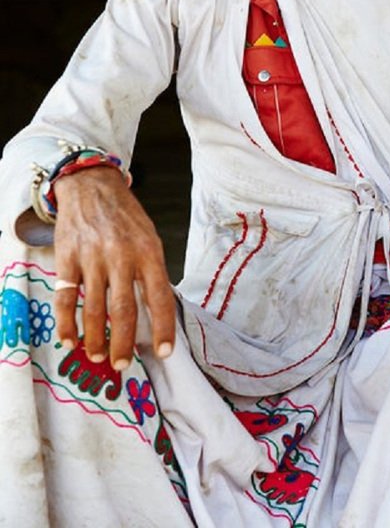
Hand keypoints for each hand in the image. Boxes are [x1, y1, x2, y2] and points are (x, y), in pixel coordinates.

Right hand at [53, 166, 174, 370]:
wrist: (91, 185)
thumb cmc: (125, 216)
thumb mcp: (149, 236)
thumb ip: (151, 270)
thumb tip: (156, 310)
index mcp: (148, 251)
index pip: (159, 296)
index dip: (163, 327)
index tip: (163, 352)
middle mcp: (121, 255)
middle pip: (123, 310)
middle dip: (124, 343)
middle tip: (122, 365)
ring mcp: (92, 257)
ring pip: (93, 309)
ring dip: (95, 339)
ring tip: (98, 356)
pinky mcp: (67, 258)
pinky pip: (66, 298)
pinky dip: (66, 323)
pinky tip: (70, 339)